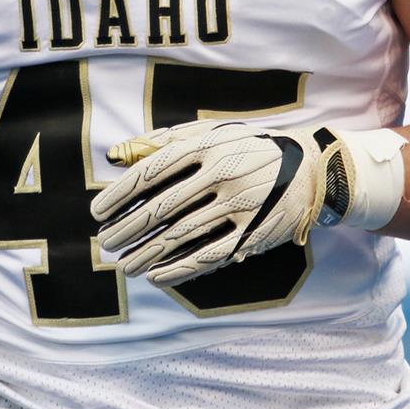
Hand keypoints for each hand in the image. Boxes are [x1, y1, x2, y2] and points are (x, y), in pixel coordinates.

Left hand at [91, 120, 344, 286]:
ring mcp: (240, 205)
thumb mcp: (211, 133)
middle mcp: (223, 173)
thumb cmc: (249, 148)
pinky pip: (210, 255)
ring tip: (124, 265)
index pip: (151, 172)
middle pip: (162, 207)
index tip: (98, 212)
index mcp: (208, 145)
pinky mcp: (254, 233)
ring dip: (147, 253)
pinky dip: (180, 269)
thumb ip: (161, 142)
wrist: (312, 168)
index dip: (120, 194)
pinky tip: (156, 276)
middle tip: (105, 243)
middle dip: (126, 229)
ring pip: (182, 236)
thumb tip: (115, 154)